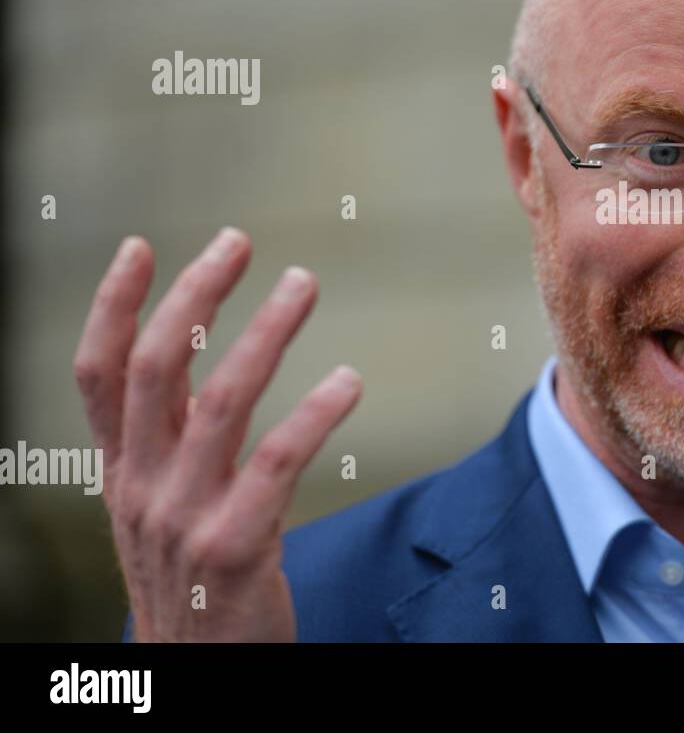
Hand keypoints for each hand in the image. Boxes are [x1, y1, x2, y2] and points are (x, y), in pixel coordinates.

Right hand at [72, 227, 361, 640]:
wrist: (197, 678)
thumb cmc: (191, 581)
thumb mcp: (161, 507)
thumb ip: (172, 441)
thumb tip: (198, 362)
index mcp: (120, 471)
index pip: (100, 374)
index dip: (113, 306)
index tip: (141, 245)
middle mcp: (141, 485)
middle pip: (158, 368)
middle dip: (196, 294)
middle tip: (239, 241)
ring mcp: (183, 517)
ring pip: (220, 402)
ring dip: (264, 332)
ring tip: (302, 283)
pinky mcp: (234, 547)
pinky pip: (275, 462)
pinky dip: (313, 414)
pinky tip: (348, 380)